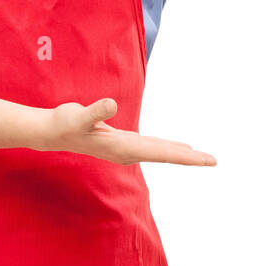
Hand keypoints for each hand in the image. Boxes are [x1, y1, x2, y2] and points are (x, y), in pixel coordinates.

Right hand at [41, 98, 216, 166]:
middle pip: (165, 154)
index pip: (161, 152)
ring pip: (159, 151)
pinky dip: (167, 148)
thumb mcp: (79, 115)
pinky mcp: (122, 143)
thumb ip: (95, 111)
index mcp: (124, 148)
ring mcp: (125, 149)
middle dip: (189, 158)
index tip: (204, 160)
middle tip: (214, 161)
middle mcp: (128, 151)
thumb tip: (110, 105)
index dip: (184, 156)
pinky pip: (152, 147)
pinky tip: (177, 147)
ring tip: (200, 156)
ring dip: (180, 154)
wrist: (52, 131)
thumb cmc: (65, 123)